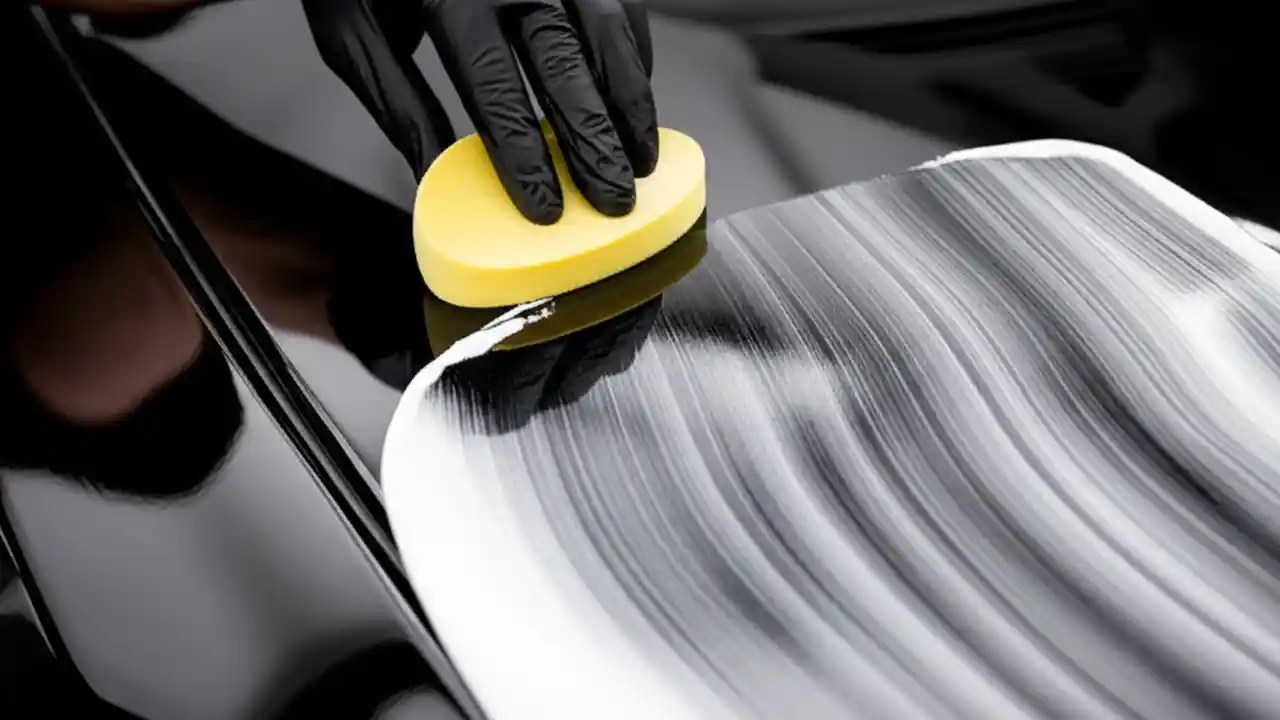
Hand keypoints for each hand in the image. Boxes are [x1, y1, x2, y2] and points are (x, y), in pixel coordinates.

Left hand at [303, 0, 657, 223]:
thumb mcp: (350, 27)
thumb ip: (396, 100)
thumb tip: (432, 177)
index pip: (495, 88)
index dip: (524, 154)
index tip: (545, 209)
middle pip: (565, 65)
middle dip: (594, 141)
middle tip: (614, 200)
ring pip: (609, 33)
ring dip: (632, 102)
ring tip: (643, 160)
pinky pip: (621, 6)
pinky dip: (635, 55)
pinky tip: (635, 98)